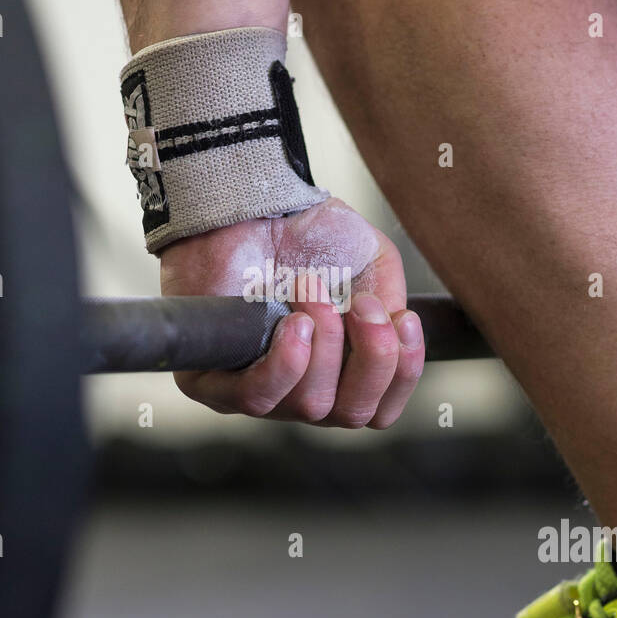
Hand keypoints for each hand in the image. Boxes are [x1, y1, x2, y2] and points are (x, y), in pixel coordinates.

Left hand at [159, 197, 424, 427]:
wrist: (255, 204)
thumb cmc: (311, 237)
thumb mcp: (375, 265)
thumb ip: (393, 312)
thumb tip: (390, 348)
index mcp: (341, 376)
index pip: (379, 410)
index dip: (401, 374)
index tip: (404, 319)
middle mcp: (302, 391)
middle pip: (352, 414)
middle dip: (370, 357)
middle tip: (361, 305)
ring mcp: (260, 391)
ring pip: (311, 406)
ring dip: (325, 345)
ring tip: (311, 291)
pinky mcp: (212, 381)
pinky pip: (257, 398)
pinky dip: (285, 363)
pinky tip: (294, 325)